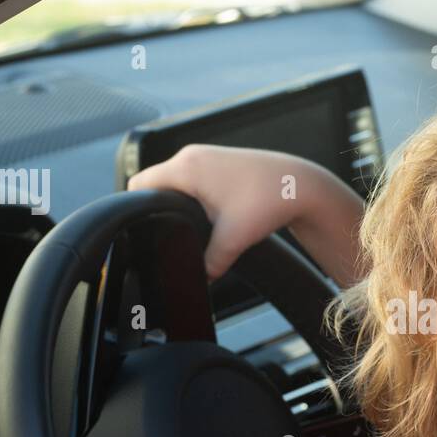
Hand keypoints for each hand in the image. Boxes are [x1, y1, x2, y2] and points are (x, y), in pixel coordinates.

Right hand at [127, 144, 307, 279]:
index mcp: (186, 168)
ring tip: (183, 227)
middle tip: (164, 235)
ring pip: (172, 181)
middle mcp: (191, 156)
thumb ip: (210, 262)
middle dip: (155, 209)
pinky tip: (201, 217)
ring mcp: (205, 156)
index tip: (143, 231)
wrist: (301, 185)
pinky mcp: (217, 162)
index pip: (139, 184)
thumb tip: (199, 280)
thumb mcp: (234, 238)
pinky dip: (189, 196)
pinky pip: (189, 179)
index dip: (136, 208)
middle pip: (153, 183)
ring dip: (173, 202)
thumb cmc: (270, 200)